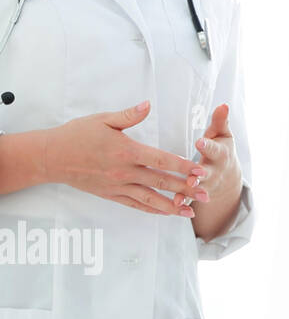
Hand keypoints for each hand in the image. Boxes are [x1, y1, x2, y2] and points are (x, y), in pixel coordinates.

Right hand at [42, 100, 207, 216]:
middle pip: (160, 182)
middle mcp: (124, 172)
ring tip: (191, 212)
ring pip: (150, 198)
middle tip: (206, 195)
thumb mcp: (103, 119)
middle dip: (186, 189)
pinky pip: (135, 204)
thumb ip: (129, 115)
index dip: (182, 166)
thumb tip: (148, 104)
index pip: (161, 160)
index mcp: (126, 151)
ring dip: (172, 206)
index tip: (201, 170)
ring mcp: (117, 186)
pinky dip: (152, 210)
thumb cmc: (77, 135)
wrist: (51, 157)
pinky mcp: (110, 195)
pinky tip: (166, 213)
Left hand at [174, 103, 240, 211]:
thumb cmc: (220, 148)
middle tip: (195, 173)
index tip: (200, 142)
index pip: (215, 149)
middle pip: (209, 172)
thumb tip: (223, 104)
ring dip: (193, 190)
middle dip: (202, 174)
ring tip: (186, 188)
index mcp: (221, 153)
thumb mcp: (222, 134)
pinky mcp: (198, 193)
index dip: (208, 146)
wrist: (229, 176)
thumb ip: (220, 121)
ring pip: (200, 188)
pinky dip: (184, 201)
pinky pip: (190, 198)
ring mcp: (208, 184)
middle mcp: (216, 170)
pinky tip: (176, 202)